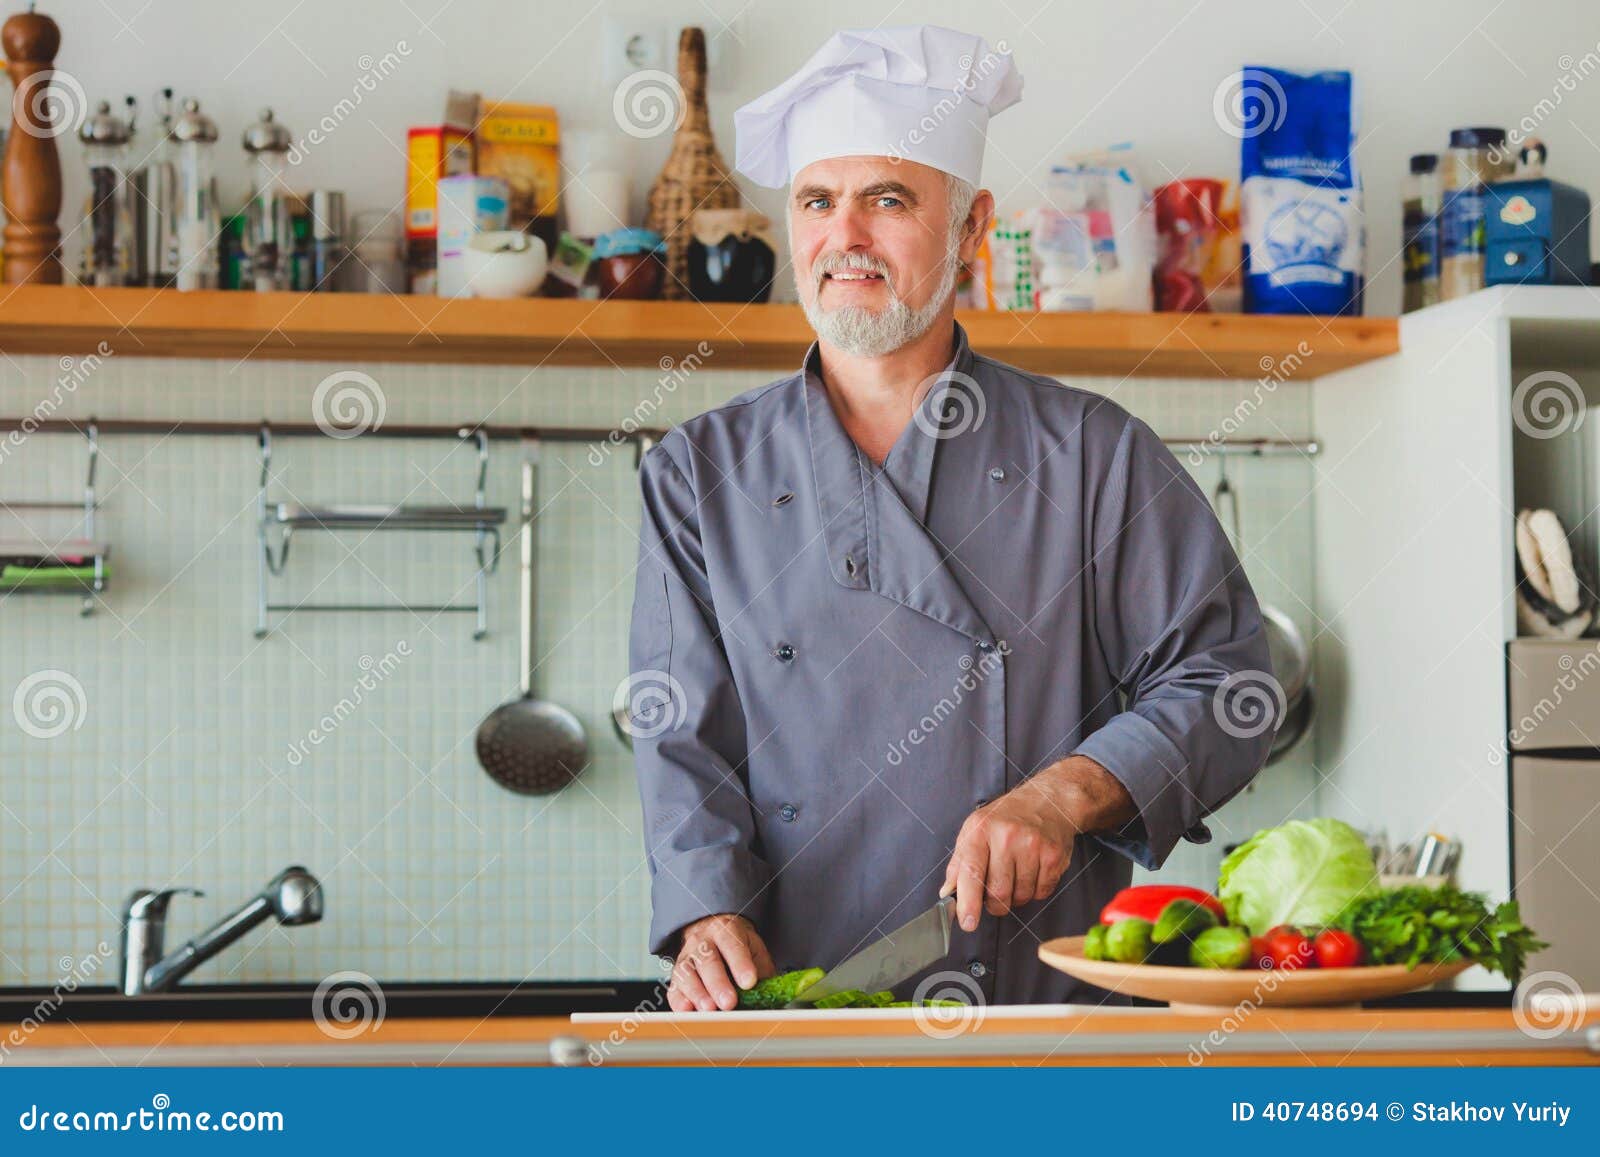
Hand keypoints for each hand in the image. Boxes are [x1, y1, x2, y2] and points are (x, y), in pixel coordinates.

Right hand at [666, 913, 776, 1011]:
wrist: (710, 930)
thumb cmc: (737, 945)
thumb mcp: (754, 948)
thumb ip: (762, 970)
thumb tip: (772, 995)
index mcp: (726, 930)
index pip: (733, 946)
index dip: (741, 965)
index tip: (749, 982)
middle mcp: (702, 942)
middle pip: (708, 961)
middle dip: (718, 984)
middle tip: (729, 1002)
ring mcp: (686, 957)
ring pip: (687, 974)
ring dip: (698, 993)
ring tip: (709, 1009)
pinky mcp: (676, 976)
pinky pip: (674, 988)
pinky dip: (679, 1001)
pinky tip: (687, 1011)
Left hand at [941, 757, 1135, 932]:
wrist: (1048, 801)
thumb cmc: (1006, 819)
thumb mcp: (974, 831)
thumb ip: (959, 864)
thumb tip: (948, 894)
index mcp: (981, 830)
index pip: (971, 872)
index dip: (968, 902)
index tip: (967, 922)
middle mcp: (1007, 836)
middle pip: (998, 892)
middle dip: (995, 904)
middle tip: (995, 895)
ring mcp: (1033, 845)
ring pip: (1021, 896)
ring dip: (1016, 896)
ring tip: (1016, 874)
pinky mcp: (1053, 856)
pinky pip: (1041, 892)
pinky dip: (1035, 890)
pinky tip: (1033, 871)